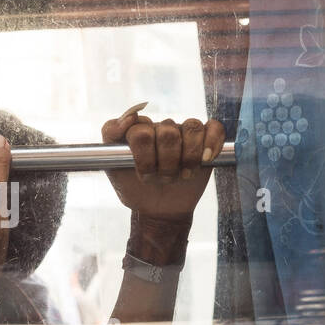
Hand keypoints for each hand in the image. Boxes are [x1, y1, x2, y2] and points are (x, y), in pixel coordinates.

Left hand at [101, 102, 225, 221]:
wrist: (159, 209)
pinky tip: (206, 159)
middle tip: (163, 179)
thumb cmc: (135, 188)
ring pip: (191, 128)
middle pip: (168, 132)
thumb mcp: (112, 167)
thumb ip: (111, 133)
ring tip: (182, 175)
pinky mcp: (205, 140)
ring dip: (188, 158)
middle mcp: (161, 127)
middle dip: (166, 163)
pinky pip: (214, 128)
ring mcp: (183, 133)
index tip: (144, 175)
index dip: (144, 158)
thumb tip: (129, 115)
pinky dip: (212, 143)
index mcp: (138, 130)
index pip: (141, 131)